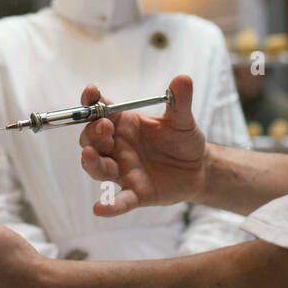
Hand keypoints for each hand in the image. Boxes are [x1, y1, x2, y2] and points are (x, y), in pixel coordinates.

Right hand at [78, 74, 208, 217]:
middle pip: (92, 138)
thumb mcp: (182, 119)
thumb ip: (180, 101)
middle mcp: (117, 146)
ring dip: (91, 161)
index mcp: (124, 124)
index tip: (91, 92)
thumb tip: (184, 78)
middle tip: (104, 126)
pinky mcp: (135, 193)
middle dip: (93, 132)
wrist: (198, 168)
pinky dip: (109, 205)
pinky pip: (119, 200)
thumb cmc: (183, 140)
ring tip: (90, 155)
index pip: (100, 110)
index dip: (91, 101)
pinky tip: (100, 208)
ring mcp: (123, 170)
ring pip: (98, 167)